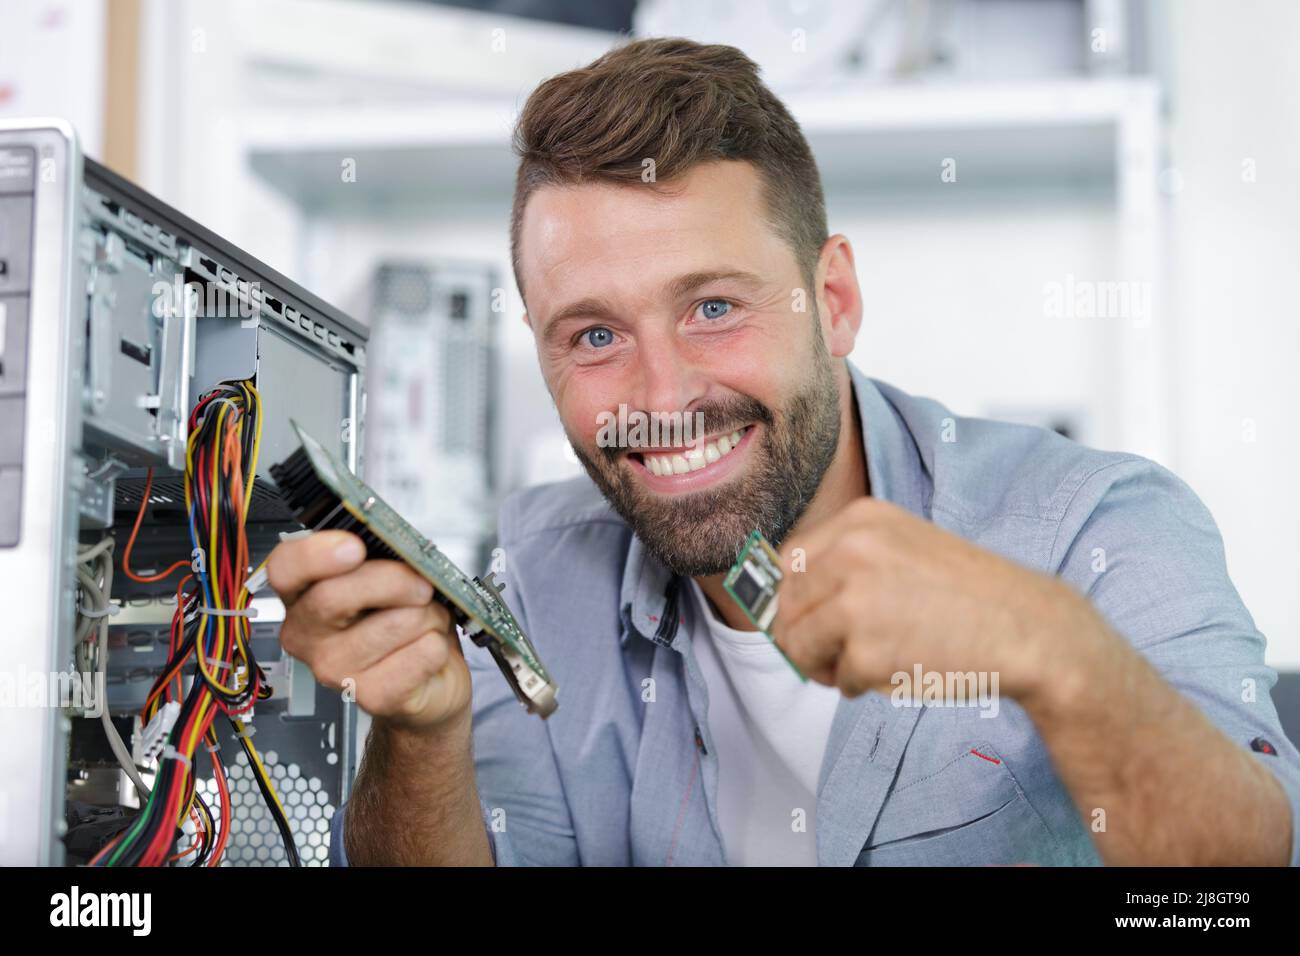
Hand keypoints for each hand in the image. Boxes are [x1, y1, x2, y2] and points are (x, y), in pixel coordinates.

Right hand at [268, 530, 471, 730]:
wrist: (427, 682)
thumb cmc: (401, 623)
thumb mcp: (387, 579)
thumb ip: (380, 558)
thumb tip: (397, 545)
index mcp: (303, 598)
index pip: (285, 568)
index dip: (315, 555)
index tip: (354, 547)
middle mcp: (308, 637)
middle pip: (334, 596)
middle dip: (394, 580)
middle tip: (421, 584)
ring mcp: (335, 672)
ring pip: (396, 621)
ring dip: (427, 615)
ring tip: (424, 624)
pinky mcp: (372, 697)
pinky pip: (424, 651)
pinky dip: (438, 645)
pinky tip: (426, 652)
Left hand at [769, 497, 1094, 705]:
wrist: (1031, 629)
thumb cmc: (972, 595)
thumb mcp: (905, 546)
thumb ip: (848, 561)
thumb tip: (785, 598)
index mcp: (860, 520)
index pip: (788, 561)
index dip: (794, 597)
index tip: (808, 617)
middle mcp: (851, 552)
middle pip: (786, 605)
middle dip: (803, 635)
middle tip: (834, 652)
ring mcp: (856, 601)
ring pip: (799, 644)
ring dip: (824, 664)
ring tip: (862, 665)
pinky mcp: (867, 651)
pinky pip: (837, 679)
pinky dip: (859, 686)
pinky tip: (896, 672)